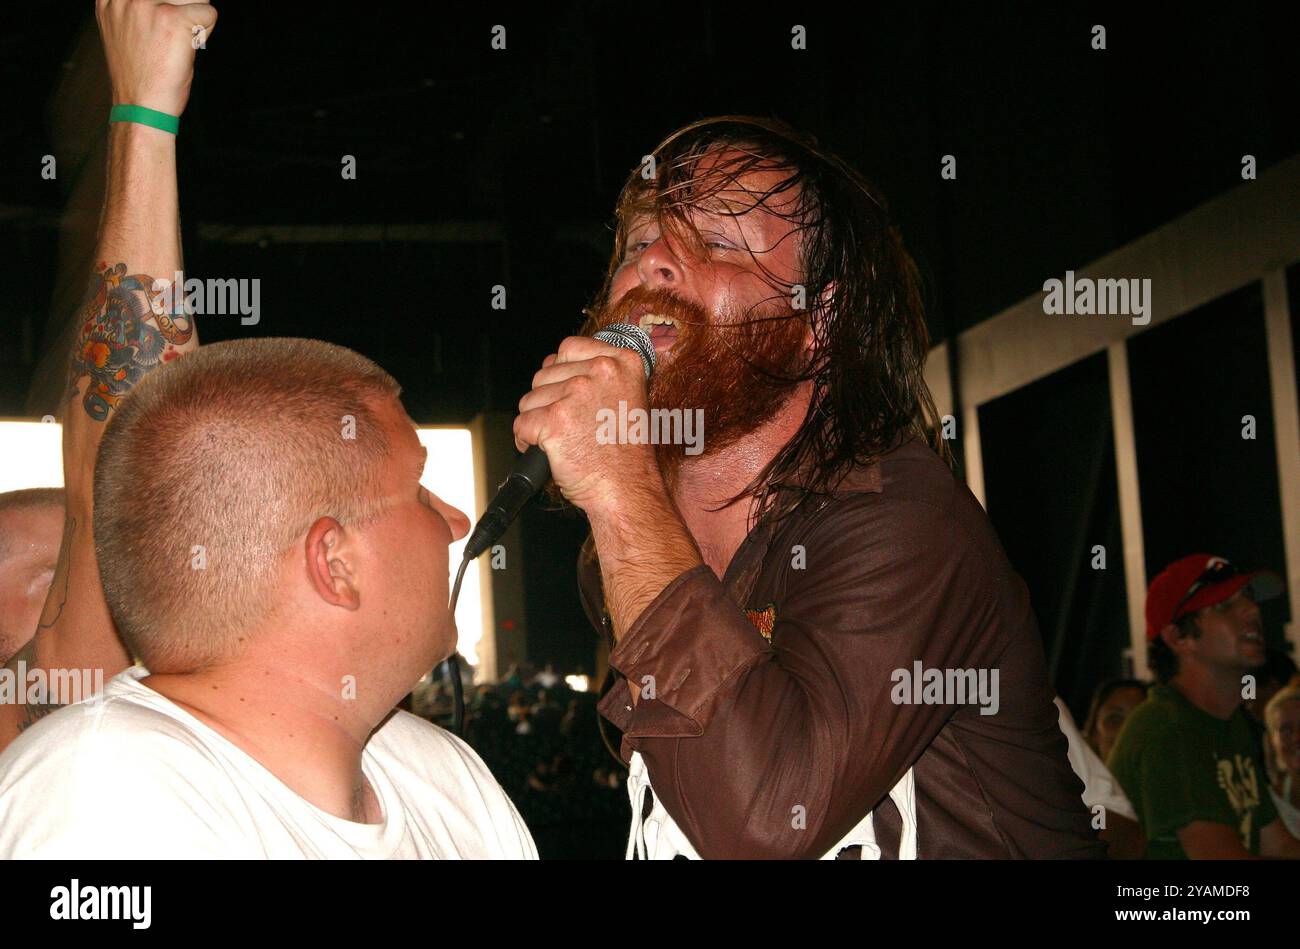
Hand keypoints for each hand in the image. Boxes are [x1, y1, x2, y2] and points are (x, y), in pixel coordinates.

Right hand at [96, 0, 217, 115]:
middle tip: (172, 38)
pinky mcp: (172, 18)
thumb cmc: (142, 76)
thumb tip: (175, 2)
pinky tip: (186, 50)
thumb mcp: (128, 31)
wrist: (141, 107)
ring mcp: (146, 5)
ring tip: (178, 43)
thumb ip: (139, 9)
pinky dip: (205, 33)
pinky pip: (209, 12)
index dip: (170, 6)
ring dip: (195, 20)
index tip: (162, 26)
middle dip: (184, 10)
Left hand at [513, 337, 660, 512]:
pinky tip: (547, 451)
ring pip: (530, 399)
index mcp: (622, 362)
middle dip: (548, 401)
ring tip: (561, 440)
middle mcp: (601, 371)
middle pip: (544, 374)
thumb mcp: (625, 399)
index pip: (569, 348)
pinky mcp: (555, 420)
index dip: (562, 374)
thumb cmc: (626, 455)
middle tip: (570, 426)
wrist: (627, 490)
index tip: (570, 396)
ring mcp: (577, 394)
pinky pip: (522, 424)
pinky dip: (526, 441)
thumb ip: (596, 376)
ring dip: (537, 421)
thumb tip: (554, 364)